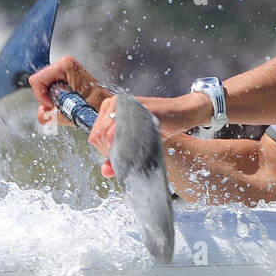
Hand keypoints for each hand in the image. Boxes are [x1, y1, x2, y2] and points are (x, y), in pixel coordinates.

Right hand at [27, 56, 111, 125]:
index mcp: (66, 65)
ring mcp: (65, 69)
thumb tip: (42, 117)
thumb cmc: (100, 104)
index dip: (41, 97)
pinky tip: (68, 103)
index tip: (53, 106)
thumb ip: (55, 116)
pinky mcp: (67, 76)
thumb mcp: (75, 112)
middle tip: (60, 108)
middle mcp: (64, 64)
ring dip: (52, 100)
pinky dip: (57, 99)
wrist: (111, 104)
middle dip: (47, 99)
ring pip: (45, 87)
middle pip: (40, 83)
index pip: (37, 80)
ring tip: (67, 105)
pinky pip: (52, 88)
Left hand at [90, 92, 214, 177]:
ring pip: (108, 133)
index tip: (118, 157)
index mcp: (109, 109)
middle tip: (128, 155)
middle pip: (99, 136)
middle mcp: (113, 103)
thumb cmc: (158, 127)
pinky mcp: (137, 106)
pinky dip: (128, 141)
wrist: (181, 114)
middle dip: (111, 151)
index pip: (94, 136)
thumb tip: (105, 172)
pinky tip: (138, 143)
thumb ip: (118, 155)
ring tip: (134, 149)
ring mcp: (124, 103)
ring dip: (120, 148)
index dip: (104, 151)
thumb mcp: (135, 143)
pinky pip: (124, 128)